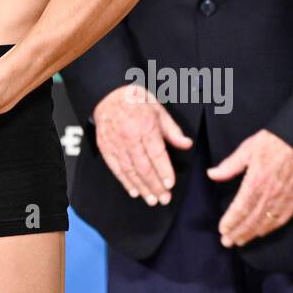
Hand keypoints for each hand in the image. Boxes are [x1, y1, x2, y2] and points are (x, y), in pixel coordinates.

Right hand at [93, 83, 192, 205]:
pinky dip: (124, 181)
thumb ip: (172, 130)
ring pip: (129, 170)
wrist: (107, 94)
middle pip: (143, 166)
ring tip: (151, 199)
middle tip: (164, 198)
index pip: (156, 153)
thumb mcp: (158, 109)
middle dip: (154, 185)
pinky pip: (115, 168)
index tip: (169, 184)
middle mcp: (129, 136)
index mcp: (145, 125)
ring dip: (141, 187)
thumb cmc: (136, 100)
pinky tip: (133, 191)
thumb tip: (186, 144)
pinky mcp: (105, 147)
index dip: (163, 170)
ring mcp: (115, 143)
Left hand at [206, 129, 292, 246]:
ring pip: (265, 223)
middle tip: (226, 242)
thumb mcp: (246, 149)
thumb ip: (229, 166)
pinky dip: (269, 229)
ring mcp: (283, 199)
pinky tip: (261, 233)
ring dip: (251, 234)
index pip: (240, 208)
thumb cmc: (270, 143)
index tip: (222, 230)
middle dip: (238, 232)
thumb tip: (211, 174)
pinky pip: (281, 220)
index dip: (231, 221)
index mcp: (255, 182)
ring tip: (240, 241)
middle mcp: (269, 194)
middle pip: (251, 220)